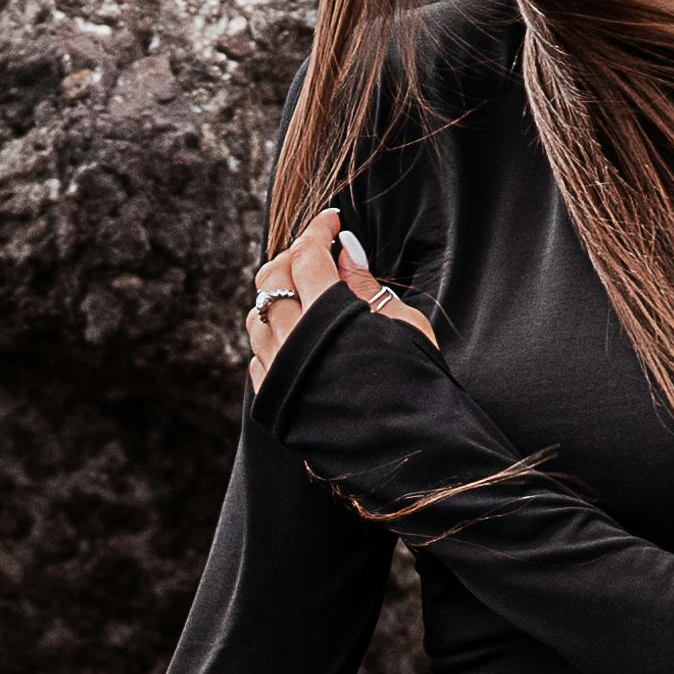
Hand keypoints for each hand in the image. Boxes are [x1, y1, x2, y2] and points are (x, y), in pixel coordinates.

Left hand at [243, 201, 427, 391]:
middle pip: (271, 278)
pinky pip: (257, 354)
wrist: (406, 454)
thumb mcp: (403, 325)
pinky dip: (271, 336)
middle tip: (318, 251)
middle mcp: (291, 341)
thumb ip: (365, 285)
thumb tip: (346, 251)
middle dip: (292, 256)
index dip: (318, 230)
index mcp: (327, 316)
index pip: (307, 254)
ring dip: (276, 296)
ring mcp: (276, 372)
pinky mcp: (272, 399)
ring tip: (304, 294)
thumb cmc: (416, 385)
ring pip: (256, 316)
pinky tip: (295, 336)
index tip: (332, 219)